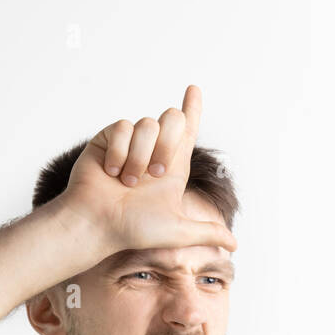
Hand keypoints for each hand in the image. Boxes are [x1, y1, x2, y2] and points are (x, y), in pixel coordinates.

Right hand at [58, 84, 237, 255]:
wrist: (99, 225)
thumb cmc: (133, 230)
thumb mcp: (179, 231)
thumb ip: (208, 232)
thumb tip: (235, 245)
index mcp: (172, 167)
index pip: (187, 131)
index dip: (193, 108)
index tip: (194, 89)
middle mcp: (152, 151)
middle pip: (173, 118)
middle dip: (168, 144)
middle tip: (155, 174)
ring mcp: (130, 143)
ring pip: (148, 125)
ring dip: (140, 157)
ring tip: (127, 182)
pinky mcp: (108, 138)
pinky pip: (123, 128)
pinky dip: (119, 152)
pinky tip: (110, 172)